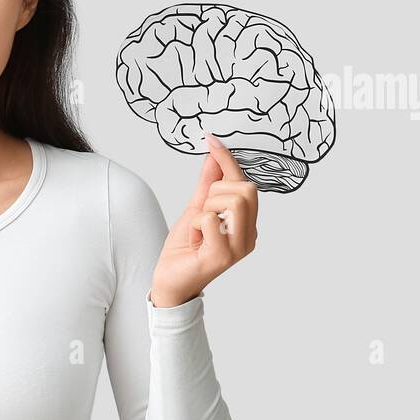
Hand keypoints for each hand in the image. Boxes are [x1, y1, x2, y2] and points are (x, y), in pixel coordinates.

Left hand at [150, 133, 257, 307]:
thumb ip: (208, 184)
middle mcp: (249, 236)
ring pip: (232, 201)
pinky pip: (209, 219)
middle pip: (245, 189)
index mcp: (247, 224)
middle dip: (216, 192)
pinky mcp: (223, 256)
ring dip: (206, 208)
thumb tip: (214, 155)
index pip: (244, 183)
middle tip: (201, 211)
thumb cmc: (184, 249)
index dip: (227, 160)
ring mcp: (239, 248)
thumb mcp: (195, 209)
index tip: (212, 139)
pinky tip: (194, 239)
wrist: (170, 280)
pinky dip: (195, 224)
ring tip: (198, 227)